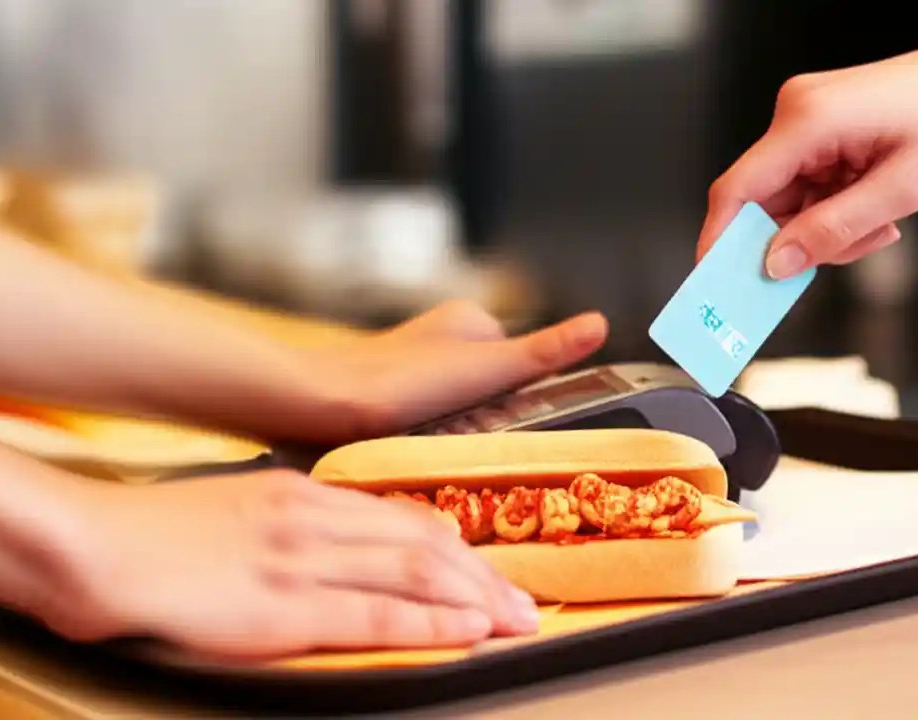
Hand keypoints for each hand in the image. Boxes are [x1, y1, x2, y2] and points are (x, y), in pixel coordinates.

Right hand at [51, 469, 538, 657]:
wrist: (92, 544)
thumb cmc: (151, 533)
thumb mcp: (236, 508)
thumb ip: (291, 523)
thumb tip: (332, 544)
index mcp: (303, 494)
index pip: (401, 518)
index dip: (454, 548)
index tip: (485, 568)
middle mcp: (315, 520)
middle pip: (424, 544)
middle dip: (482, 576)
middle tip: (522, 600)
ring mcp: (302, 562)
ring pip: (415, 575)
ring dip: (475, 600)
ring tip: (514, 620)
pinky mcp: (283, 609)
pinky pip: (375, 617)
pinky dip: (430, 626)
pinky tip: (464, 632)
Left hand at [303, 301, 608, 442]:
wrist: (316, 407)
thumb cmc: (399, 384)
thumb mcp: (489, 369)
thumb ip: (546, 351)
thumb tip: (601, 323)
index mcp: (468, 320)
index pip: (525, 362)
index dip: (529, 397)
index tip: (528, 427)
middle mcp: (440, 337)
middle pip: (495, 388)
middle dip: (496, 418)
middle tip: (486, 445)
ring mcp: (413, 367)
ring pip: (462, 409)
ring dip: (464, 433)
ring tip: (450, 451)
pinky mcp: (389, 397)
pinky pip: (429, 422)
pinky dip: (433, 440)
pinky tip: (423, 456)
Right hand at [698, 41, 917, 277]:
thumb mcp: (903, 192)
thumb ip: (832, 231)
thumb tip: (775, 263)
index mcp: (808, 119)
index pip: (736, 190)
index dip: (719, 243)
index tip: (714, 287)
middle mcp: (799, 113)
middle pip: (765, 202)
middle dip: (802, 241)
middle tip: (856, 249)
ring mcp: (812, 119)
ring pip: (793, 201)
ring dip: (831, 228)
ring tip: (885, 223)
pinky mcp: (827, 127)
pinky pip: (813, 186)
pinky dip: (841, 210)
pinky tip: (882, 207)